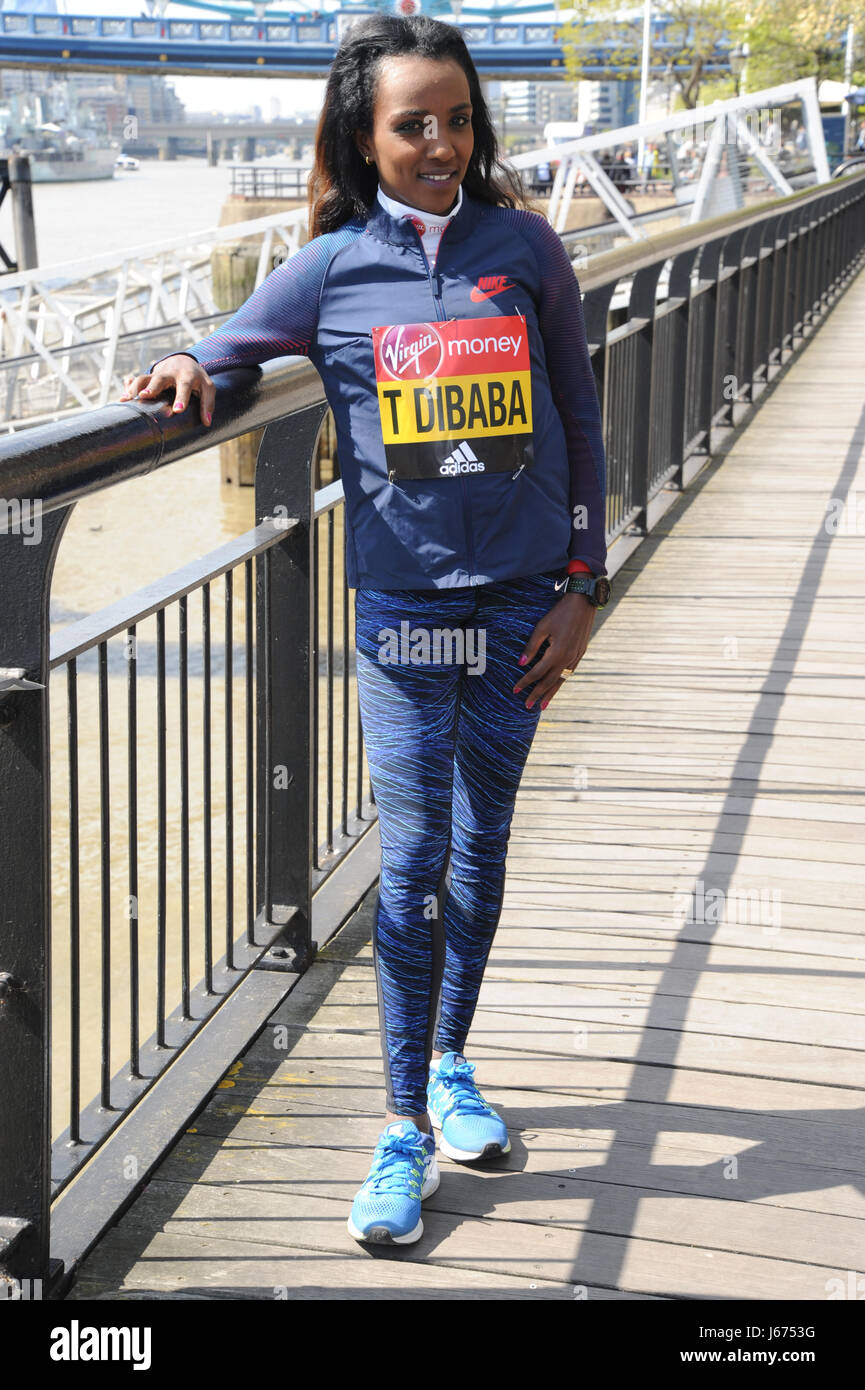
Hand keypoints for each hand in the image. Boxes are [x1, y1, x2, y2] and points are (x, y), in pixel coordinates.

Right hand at [118, 355, 215, 427]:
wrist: (184, 361)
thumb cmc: (197, 379)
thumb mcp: (207, 388)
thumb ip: (207, 404)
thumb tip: (207, 422)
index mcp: (186, 376)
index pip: (184, 386)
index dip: (180, 398)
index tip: (177, 410)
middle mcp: (170, 374)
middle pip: (159, 379)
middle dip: (152, 387)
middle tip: (144, 396)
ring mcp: (156, 375)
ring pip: (143, 378)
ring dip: (134, 387)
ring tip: (127, 399)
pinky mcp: (148, 379)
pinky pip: (135, 381)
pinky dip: (127, 388)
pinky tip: (122, 400)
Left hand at [512, 592, 595, 710]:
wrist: (583, 603)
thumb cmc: (559, 613)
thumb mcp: (542, 628)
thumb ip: (531, 647)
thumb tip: (521, 664)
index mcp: (556, 653)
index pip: (537, 673)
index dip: (525, 682)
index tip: (515, 690)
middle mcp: (567, 659)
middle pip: (549, 682)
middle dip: (537, 694)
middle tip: (527, 706)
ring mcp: (576, 657)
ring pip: (561, 680)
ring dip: (550, 693)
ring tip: (542, 705)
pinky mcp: (580, 654)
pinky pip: (569, 673)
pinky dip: (561, 682)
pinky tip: (556, 686)